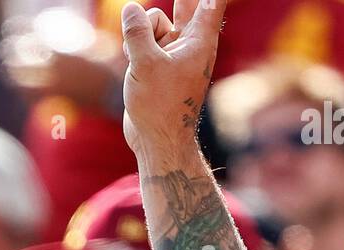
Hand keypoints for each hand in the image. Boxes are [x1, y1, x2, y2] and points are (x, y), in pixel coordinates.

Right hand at [121, 0, 226, 161]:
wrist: (157, 140)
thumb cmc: (160, 108)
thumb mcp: (145, 66)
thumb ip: (137, 32)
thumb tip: (131, 8)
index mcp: (200, 40)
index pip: (212, 1)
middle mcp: (190, 41)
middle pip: (187, 2)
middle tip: (181, 13)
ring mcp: (174, 50)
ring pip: (154, 21)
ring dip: (142, 32)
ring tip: (140, 64)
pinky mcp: (159, 60)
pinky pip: (144, 37)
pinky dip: (136, 45)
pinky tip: (135, 67)